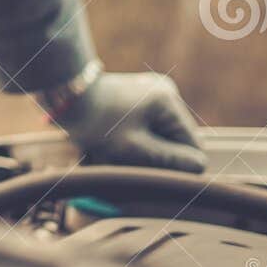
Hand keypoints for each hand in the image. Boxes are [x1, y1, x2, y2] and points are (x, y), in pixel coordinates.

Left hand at [42, 71, 207, 173]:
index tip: (152, 174)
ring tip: (117, 150)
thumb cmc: (97, 124)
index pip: (192, 146)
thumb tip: (201, 166)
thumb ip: (171, 160)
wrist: (64, 96)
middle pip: (176, 140)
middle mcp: (165, 91)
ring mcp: (152, 92)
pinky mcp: (139, 96)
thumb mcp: (135, 148)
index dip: (177, 166)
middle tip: (128, 162)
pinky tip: (114, 141)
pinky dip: (134, 139)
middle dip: (157, 155)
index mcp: (169, 101)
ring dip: (144, 149)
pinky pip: (148, 127)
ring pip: (161, 135)